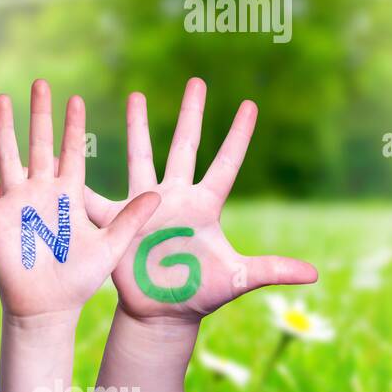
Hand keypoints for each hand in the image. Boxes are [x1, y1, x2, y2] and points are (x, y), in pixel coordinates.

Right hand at [0, 80, 158, 391]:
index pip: (71, 152)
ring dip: (5, 129)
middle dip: (40, 114)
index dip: (73, 126)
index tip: (75, 98)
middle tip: (39, 83)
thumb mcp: (112, 247)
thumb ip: (131, 219)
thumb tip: (161, 195)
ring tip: (3, 99)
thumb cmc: (80, 281)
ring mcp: (16, 202)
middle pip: (39, 144)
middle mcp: (41, 192)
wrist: (47, 308)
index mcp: (69, 195)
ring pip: (8, 156)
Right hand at [86, 78, 317, 322]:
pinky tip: (76, 152)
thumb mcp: (236, 279)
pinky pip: (100, 195)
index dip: (238, 135)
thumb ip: (270, 269)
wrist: (161, 312)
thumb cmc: (199, 293)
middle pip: (184, 146)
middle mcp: (176, 197)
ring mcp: (146, 205)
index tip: (250, 104)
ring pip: (141, 156)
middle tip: (197, 80)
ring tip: (137, 94)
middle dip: (191, 114)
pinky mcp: (119, 219)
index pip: (225, 163)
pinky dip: (88, 178)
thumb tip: (314, 274)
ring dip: (138, 126)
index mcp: (205, 206)